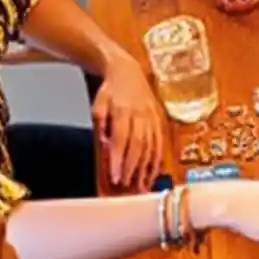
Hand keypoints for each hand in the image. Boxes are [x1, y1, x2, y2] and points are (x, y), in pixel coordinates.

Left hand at [93, 52, 164, 190]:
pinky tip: (153, 173)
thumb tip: (105, 146)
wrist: (128, 72)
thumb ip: (101, 125)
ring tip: (141, 185)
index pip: (121, 139)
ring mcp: (152, 118)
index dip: (118, 159)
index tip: (114, 176)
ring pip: (151, 146)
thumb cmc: (110, 91)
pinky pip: (160, 143)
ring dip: (146, 168)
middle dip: (132, 167)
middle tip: (126, 185)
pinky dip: (157, 160)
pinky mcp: (159, 121)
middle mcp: (141, 115)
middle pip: (138, 145)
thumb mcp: (99, 105)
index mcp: (123, 110)